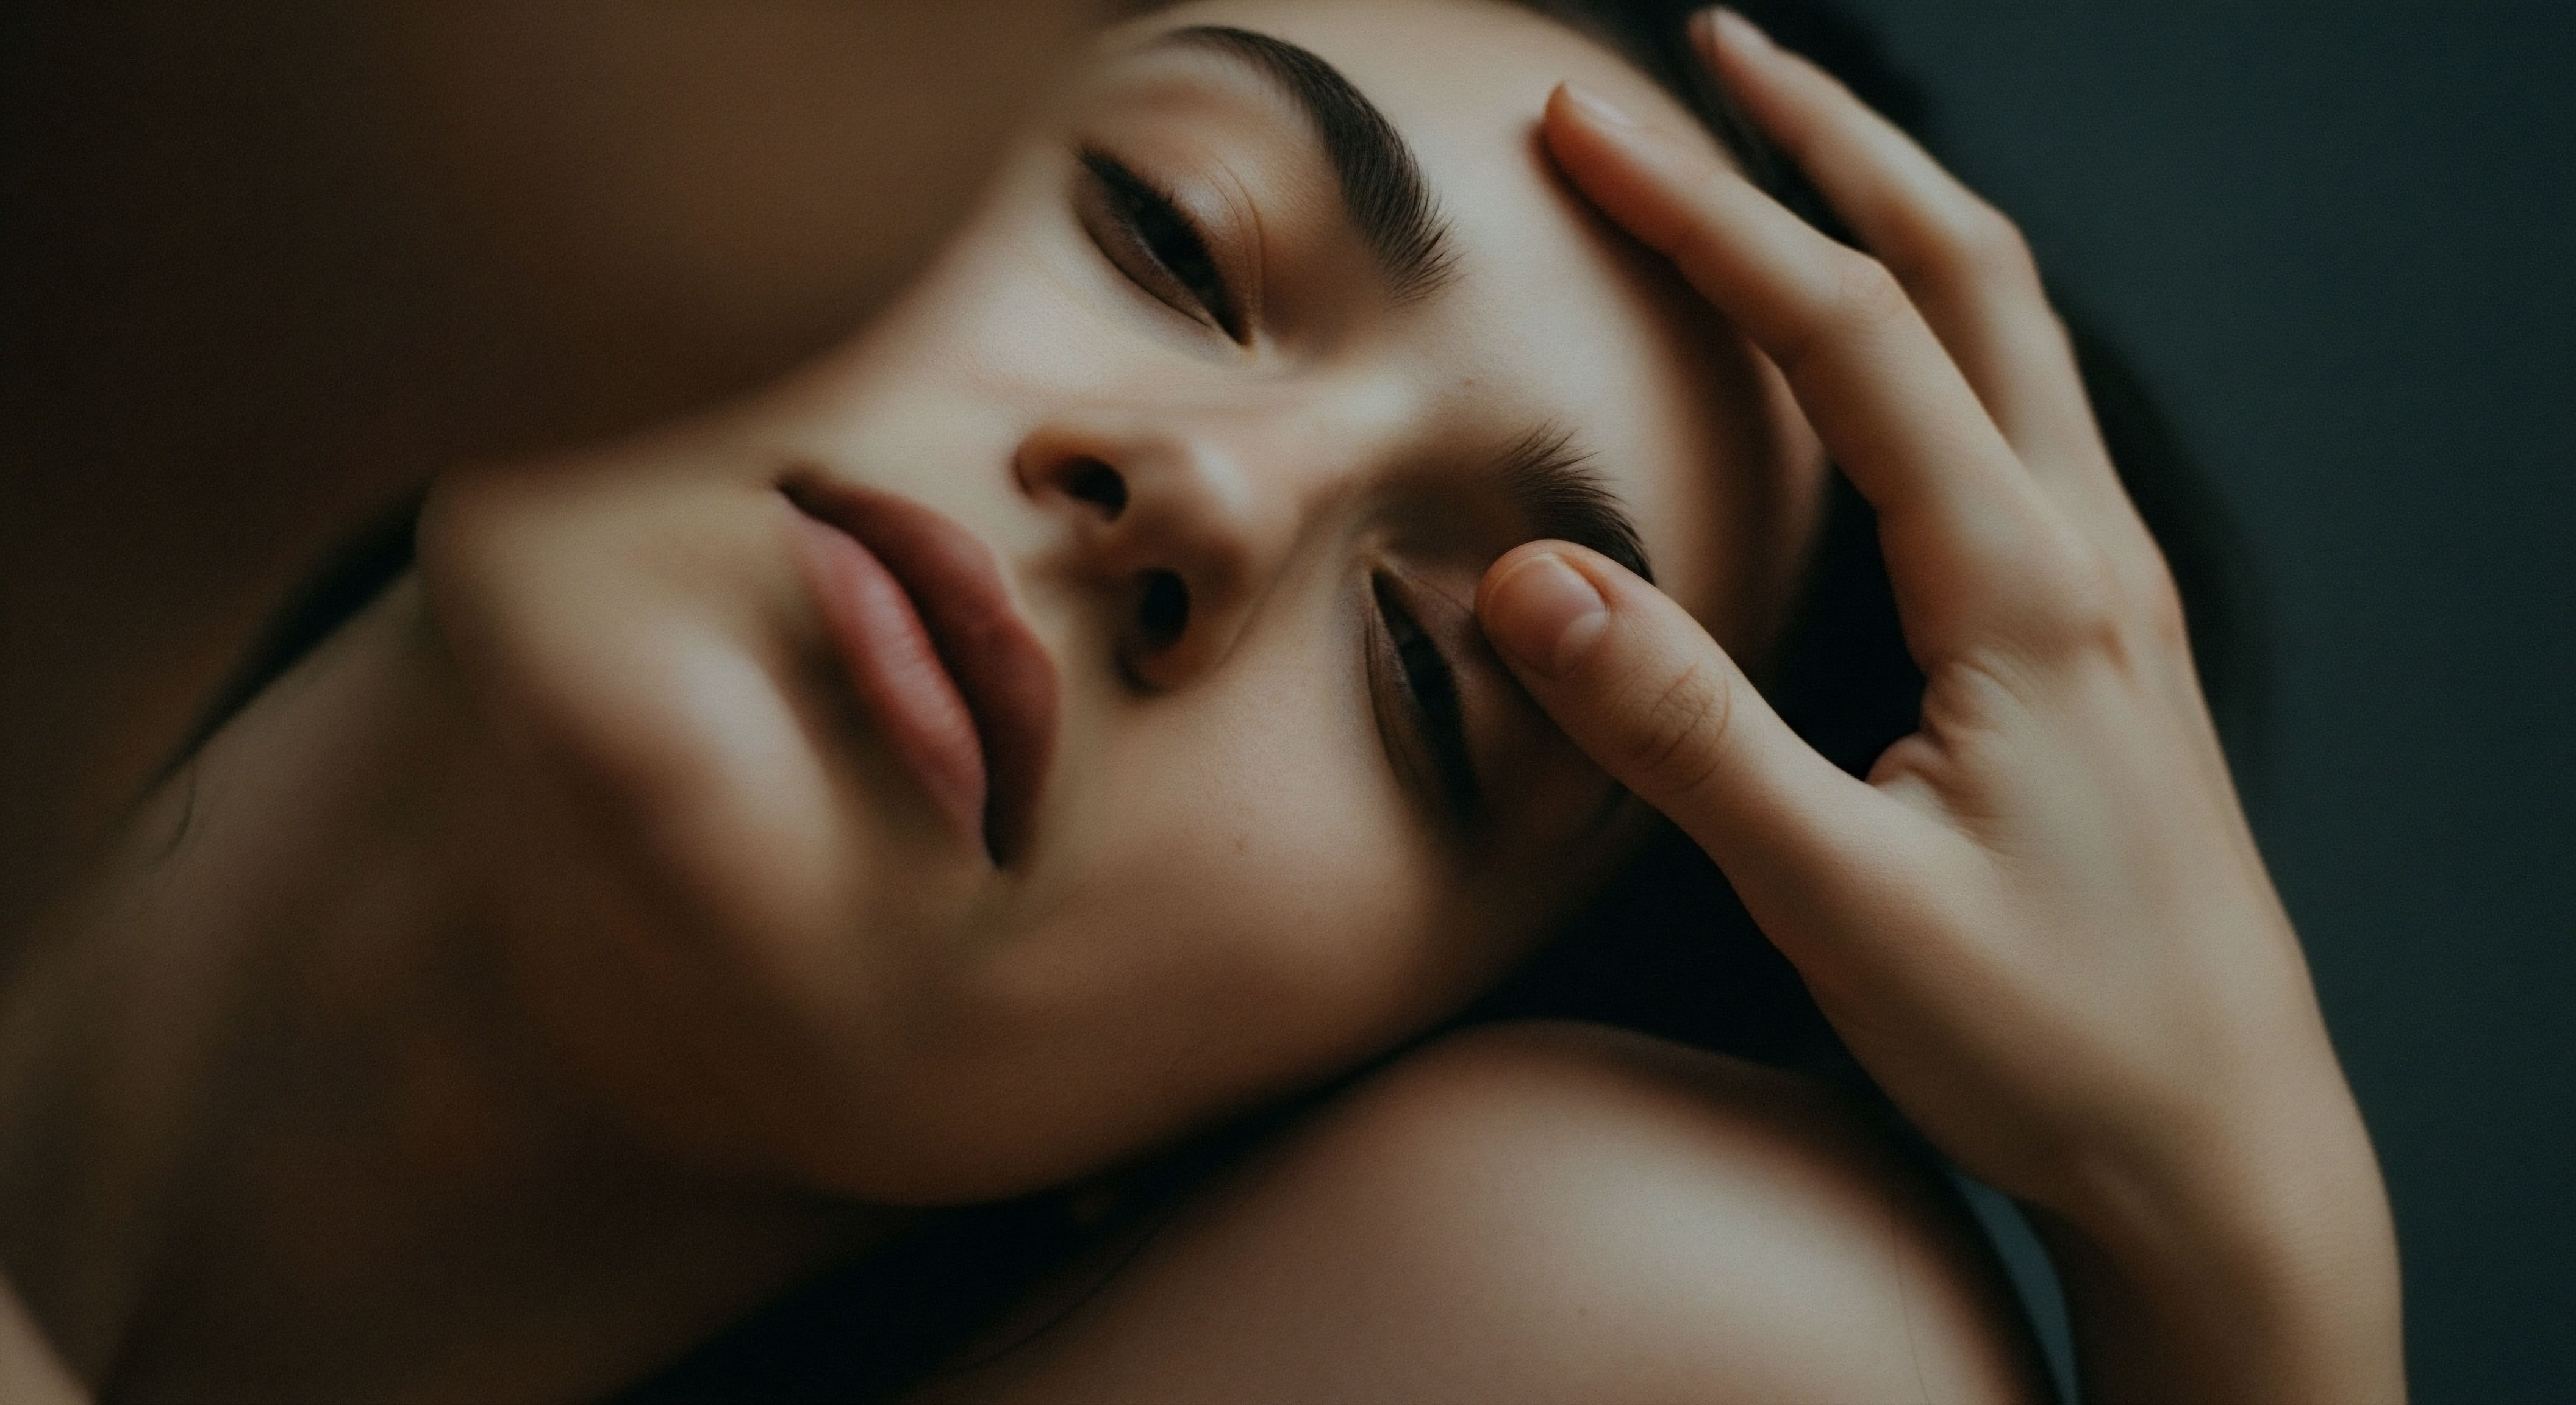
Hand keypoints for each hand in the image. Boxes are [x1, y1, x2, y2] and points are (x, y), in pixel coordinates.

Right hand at [1478, 12, 2399, 1401]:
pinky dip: (1942, 319)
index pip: (1847, 334)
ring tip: (1791, 147)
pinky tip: (1894, 352)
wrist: (2225, 1150)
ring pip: (2011, 329)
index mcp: (2023, 588)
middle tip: (1714, 51)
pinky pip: (2025, 415)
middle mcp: (2086, 554)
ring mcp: (2112, 589)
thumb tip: (1534, 580)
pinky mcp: (2106, 639)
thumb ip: (1688, 736)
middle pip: (1966, 269)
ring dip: (1899, 209)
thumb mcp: (1844, 906)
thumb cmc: (2052, 1042)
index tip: (1584, 130)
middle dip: (1832, 140)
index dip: (1706, 215)